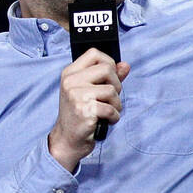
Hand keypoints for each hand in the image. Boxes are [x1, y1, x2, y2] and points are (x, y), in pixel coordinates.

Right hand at [47, 49, 130, 171]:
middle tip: (110, 99)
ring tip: (107, 111)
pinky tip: (106, 120)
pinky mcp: (84, 110)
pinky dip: (114, 116)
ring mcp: (76, 96)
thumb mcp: (91, 91)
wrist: (67, 139)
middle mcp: (71, 82)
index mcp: (70, 73)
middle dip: (116, 85)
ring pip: (111, 90)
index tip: (109, 78)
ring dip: (116, 104)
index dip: (109, 63)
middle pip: (107, 69)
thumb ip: (109, 77)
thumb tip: (125, 65)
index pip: (94, 53)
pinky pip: (111, 108)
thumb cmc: (80, 114)